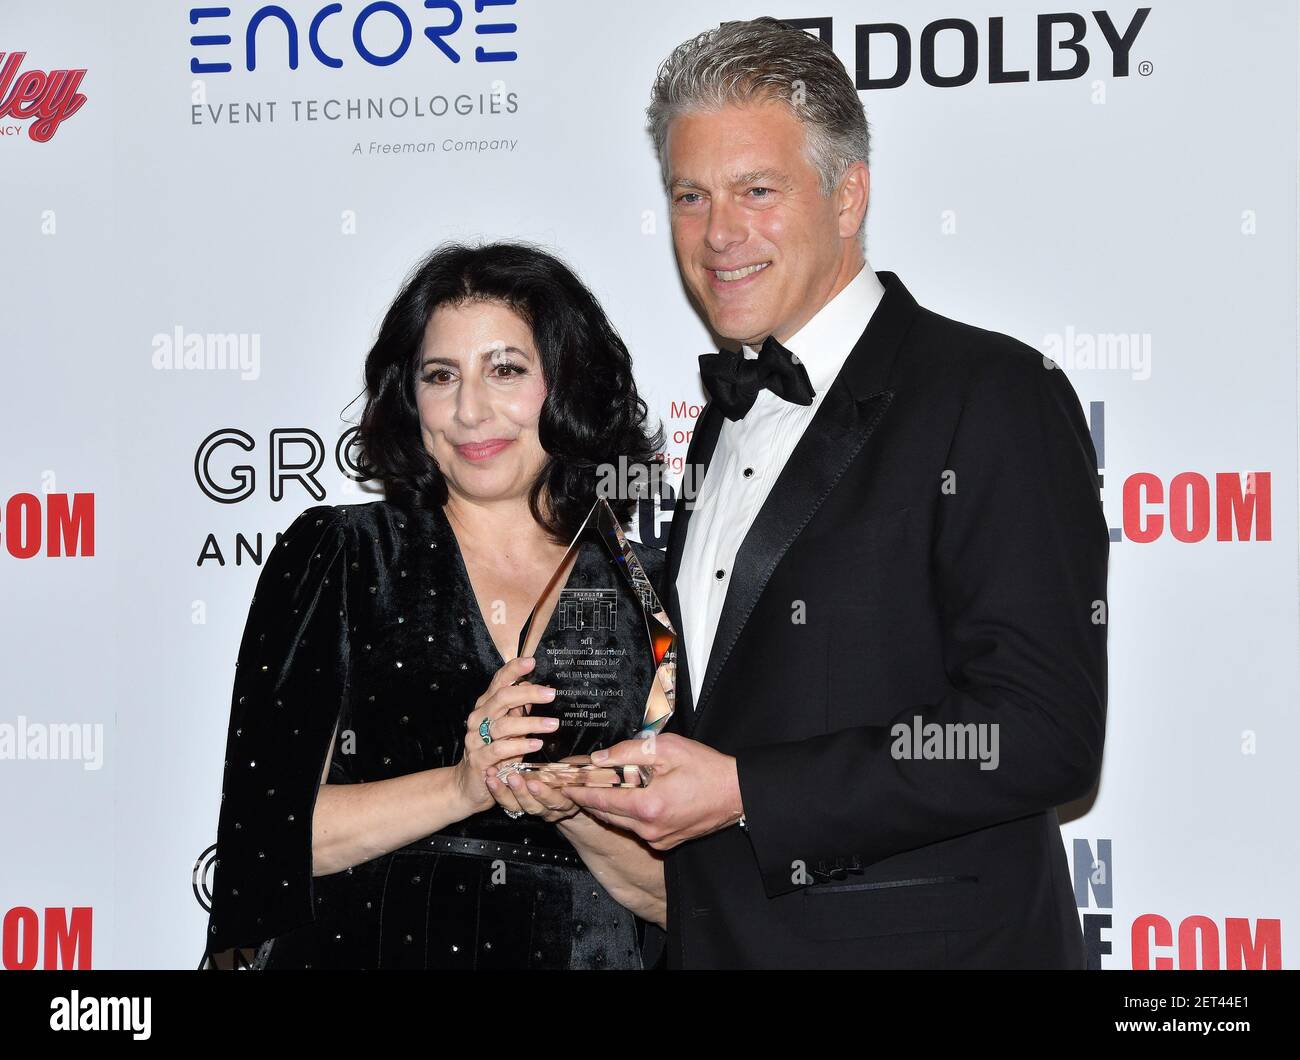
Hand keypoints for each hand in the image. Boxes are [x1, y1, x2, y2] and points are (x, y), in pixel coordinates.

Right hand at [454, 656, 559, 815]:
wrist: (470, 784)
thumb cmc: (494, 752)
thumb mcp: (508, 728)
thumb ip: (518, 709)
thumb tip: (535, 689)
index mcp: (486, 706)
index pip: (499, 682)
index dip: (513, 670)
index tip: (531, 661)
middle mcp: (478, 718)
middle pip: (502, 698)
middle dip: (528, 693)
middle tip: (551, 694)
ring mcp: (476, 739)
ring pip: (504, 724)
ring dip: (531, 723)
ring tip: (553, 725)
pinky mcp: (479, 760)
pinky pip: (500, 749)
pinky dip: (520, 746)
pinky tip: (536, 744)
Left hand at [484, 756, 583, 823]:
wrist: (570, 794)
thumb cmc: (577, 776)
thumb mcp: (583, 771)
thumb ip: (583, 768)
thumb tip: (593, 759)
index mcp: (567, 802)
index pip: (556, 802)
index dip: (545, 793)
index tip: (535, 781)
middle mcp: (549, 810)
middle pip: (534, 807)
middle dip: (521, 792)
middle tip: (512, 777)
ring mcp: (534, 809)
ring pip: (517, 807)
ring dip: (504, 793)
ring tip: (493, 778)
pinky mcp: (520, 805)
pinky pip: (508, 803)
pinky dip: (498, 791)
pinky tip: (490, 778)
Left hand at [561, 733, 743, 849]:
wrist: (736, 793)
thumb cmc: (706, 768)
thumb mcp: (666, 748)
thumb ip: (628, 753)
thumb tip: (599, 759)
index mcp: (648, 806)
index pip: (600, 800)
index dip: (577, 791)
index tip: (561, 783)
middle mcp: (649, 829)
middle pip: (606, 813)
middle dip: (589, 797)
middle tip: (574, 781)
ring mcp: (657, 838)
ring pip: (620, 821)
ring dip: (608, 805)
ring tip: (597, 786)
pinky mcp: (665, 841)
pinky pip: (636, 827)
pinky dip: (627, 812)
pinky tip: (629, 795)